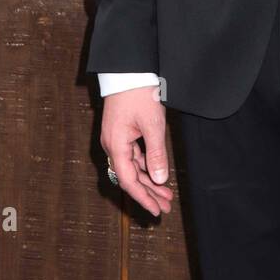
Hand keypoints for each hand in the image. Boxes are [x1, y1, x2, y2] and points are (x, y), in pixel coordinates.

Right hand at [100, 85, 173, 216]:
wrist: (128, 69)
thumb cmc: (138, 93)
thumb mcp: (152, 124)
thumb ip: (156, 153)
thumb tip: (160, 180)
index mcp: (116, 146)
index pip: (129, 181)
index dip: (143, 198)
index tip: (157, 210)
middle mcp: (113, 145)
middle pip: (130, 177)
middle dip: (149, 193)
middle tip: (166, 207)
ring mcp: (117, 139)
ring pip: (133, 167)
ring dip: (149, 180)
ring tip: (166, 194)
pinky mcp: (122, 132)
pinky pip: (134, 156)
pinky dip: (146, 166)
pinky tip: (158, 173)